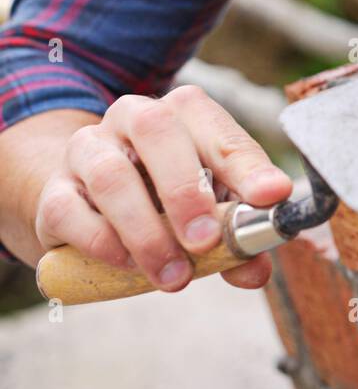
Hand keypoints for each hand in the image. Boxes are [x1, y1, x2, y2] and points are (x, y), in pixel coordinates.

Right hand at [33, 85, 291, 291]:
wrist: (92, 206)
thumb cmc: (166, 202)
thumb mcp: (211, 211)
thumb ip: (236, 236)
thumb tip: (255, 269)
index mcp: (182, 113)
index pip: (217, 129)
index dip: (247, 164)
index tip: (271, 196)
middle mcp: (132, 117)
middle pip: (155, 131)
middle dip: (185, 190)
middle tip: (207, 241)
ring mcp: (88, 150)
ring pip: (110, 175)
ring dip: (146, 232)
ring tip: (174, 275)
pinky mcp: (54, 190)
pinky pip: (69, 210)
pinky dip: (102, 242)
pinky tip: (126, 264)